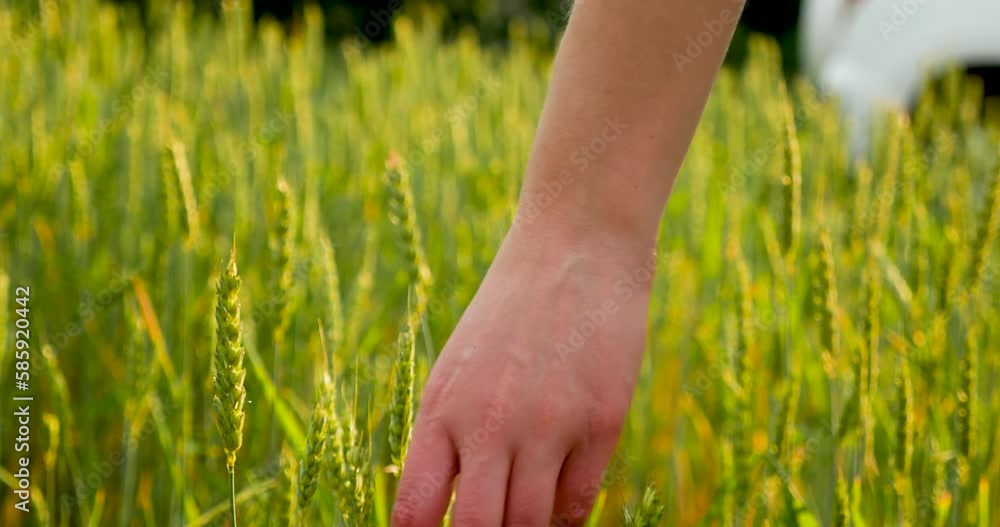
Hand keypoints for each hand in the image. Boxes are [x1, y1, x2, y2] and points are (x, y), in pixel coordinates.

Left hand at [392, 223, 654, 525]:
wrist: (575, 247)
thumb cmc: (510, 312)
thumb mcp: (459, 368)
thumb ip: (449, 438)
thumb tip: (451, 510)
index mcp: (442, 408)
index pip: (415, 510)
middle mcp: (490, 422)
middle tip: (487, 526)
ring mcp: (548, 424)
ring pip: (531, 524)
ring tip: (523, 513)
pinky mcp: (601, 421)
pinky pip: (579, 502)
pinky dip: (566, 516)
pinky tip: (558, 500)